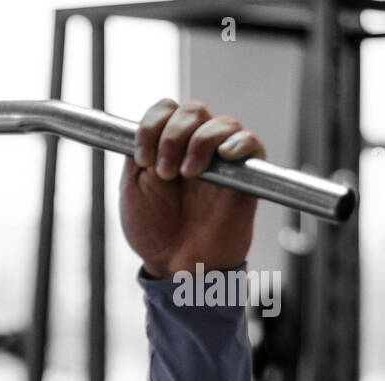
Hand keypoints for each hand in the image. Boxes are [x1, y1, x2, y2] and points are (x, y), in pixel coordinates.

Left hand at [121, 99, 265, 278]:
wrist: (176, 266)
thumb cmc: (153, 231)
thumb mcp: (132, 189)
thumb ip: (139, 153)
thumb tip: (151, 125)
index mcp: (166, 147)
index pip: (165, 110)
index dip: (152, 125)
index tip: (143, 159)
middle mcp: (195, 148)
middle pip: (192, 110)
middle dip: (172, 136)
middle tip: (164, 173)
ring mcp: (221, 160)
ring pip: (222, 122)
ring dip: (199, 143)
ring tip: (187, 175)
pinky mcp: (246, 177)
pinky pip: (252, 142)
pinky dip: (239, 142)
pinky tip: (223, 156)